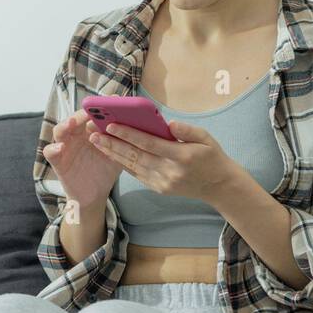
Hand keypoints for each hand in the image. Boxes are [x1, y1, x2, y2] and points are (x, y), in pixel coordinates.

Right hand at [42, 109, 122, 208]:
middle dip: (83, 113)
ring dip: (66, 125)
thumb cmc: (105, 170)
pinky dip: (53, 148)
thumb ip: (123, 139)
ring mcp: (65, 147)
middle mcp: (76, 135)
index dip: (100, 106)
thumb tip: (140, 123)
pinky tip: (60, 148)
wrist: (95, 194)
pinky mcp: (57, 161)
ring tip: (72, 122)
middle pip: (75, 118)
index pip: (92, 113)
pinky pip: (50, 152)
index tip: (111, 100)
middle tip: (91, 110)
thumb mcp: (118, 153)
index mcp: (90, 130)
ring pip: (60, 130)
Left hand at [89, 119, 240, 204]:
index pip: (149, 143)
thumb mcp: (207, 138)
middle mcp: (169, 171)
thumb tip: (168, 123)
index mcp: (181, 156)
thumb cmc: (212, 157)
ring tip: (96, 142)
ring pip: (132, 166)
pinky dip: (122, 163)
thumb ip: (187, 130)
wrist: (218, 186)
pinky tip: (110, 154)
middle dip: (112, 143)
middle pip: (135, 155)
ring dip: (112, 153)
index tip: (111, 125)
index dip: (128, 134)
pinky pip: (137, 174)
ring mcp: (162, 182)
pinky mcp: (158, 188)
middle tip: (93, 132)